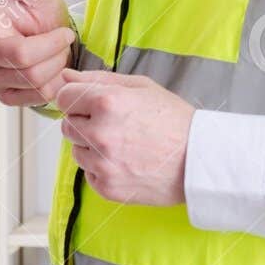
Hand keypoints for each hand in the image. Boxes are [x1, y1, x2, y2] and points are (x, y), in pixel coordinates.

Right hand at [0, 0, 74, 106]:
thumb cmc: (40, 16)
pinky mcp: (6, 97)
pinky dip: (55, 81)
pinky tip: (51, 70)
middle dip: (52, 45)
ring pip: (34, 76)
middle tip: (61, 35)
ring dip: (56, 62)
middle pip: (21, 56)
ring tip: (54, 52)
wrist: (56, 44)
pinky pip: (38, 94)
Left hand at [51, 66, 192, 206]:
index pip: (64, 97)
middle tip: (114, 126)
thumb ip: (98, 79)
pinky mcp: (107, 187)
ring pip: (76, 151)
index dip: (77, 99)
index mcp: (106, 102)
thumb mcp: (140, 88)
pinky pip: (88, 174)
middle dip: (84, 123)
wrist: (201, 160)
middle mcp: (100, 134)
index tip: (92, 104)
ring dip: (92, 147)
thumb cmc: (173, 120)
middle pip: (67, 125)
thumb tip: (65, 76)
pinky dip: (101, 169)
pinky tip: (126, 162)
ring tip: (123, 145)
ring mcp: (103, 164)